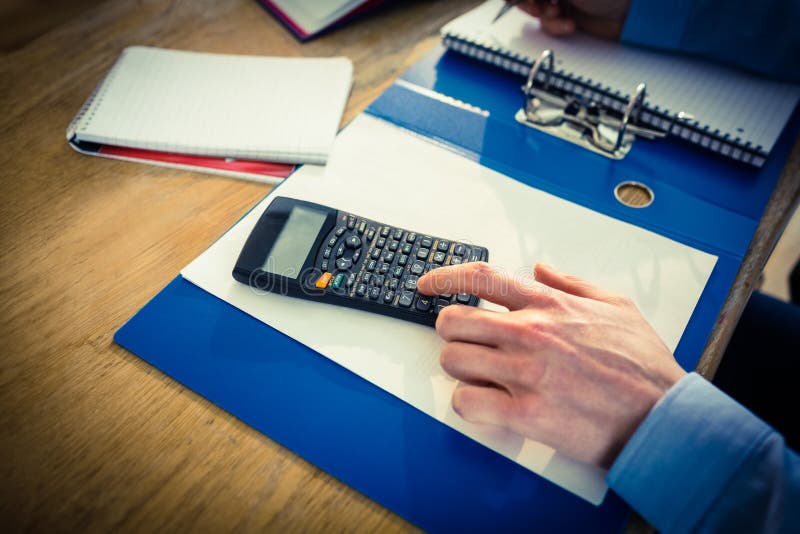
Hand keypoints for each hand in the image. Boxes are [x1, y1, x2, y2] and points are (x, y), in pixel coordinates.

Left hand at [417, 262, 685, 468]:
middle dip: (452, 332)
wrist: (662, 417)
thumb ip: (572, 283)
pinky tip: (489, 404)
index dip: (444, 277)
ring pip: (453, 361)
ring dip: (461, 369)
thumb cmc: (642, 365)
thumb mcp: (615, 306)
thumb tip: (541, 268)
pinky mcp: (524, 414)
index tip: (426, 285)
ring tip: (484, 377)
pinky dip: (469, 404)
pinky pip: (466, 403)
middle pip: (453, 321)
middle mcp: (530, 333)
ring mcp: (525, 373)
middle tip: (466, 343)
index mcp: (548, 305)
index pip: (481, 278)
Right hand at [518, 0, 631, 40]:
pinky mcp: (566, 13)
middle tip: (537, 6)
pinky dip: (555, 26)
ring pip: (533, 7)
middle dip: (528, 1)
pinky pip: (547, 23)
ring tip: (557, 14)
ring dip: (543, 14)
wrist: (633, 11)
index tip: (519, 1)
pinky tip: (569, 24)